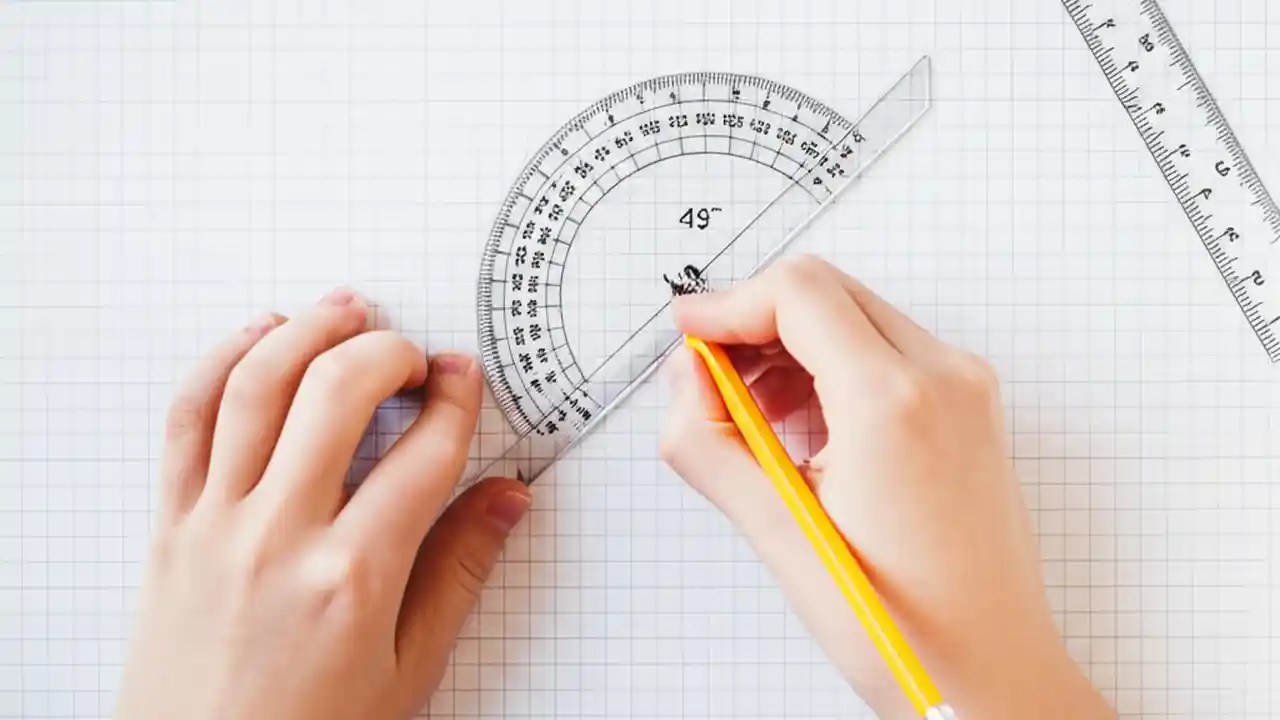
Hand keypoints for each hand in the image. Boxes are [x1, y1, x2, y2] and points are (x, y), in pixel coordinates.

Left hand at [117, 288, 530, 719]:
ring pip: (256, 386)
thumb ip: (458, 572)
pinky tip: (255, 337)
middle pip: (337, 393)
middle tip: (413, 354)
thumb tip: (507, 499)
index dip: (456, 402)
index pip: (424, 454)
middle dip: (387, 351)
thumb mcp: (406, 669)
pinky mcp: (169, 526)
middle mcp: (280, 537)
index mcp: (354, 579)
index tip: (464, 380)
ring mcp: (215, 525)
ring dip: (306, 331)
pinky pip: (185, 420)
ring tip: (345, 310)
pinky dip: (220, 360)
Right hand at [661, 257, 1112, 718]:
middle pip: (827, 291)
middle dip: (755, 320)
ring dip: (791, 343)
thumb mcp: (781, 534)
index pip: (797, 292)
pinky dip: (831, 365)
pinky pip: (887, 350)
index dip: (726, 304)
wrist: (996, 675)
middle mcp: (944, 375)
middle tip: (708, 376)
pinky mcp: (970, 407)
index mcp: (894, 400)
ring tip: (752, 412)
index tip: (688, 335)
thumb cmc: (907, 625)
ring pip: (856, 315)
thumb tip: (685, 382)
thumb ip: (710, 443)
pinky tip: (802, 425)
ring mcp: (967, 388)